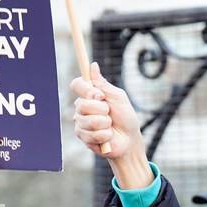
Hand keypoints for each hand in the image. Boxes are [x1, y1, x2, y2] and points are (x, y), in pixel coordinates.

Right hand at [71, 63, 149, 186]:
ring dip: (105, 124)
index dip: (87, 90)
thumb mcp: (118, 98)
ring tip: (110, 126)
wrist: (130, 140)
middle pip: (81, 104)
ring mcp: (80, 122)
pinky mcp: (83, 137)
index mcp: (89, 95)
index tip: (100, 95)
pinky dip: (105, 135)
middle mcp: (81, 107)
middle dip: (101, 110)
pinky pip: (91, 135)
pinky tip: (108, 136)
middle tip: (110, 114)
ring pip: (88, 121)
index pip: (77, 85)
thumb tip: (93, 65)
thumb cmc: (125, 117)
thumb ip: (104, 84)